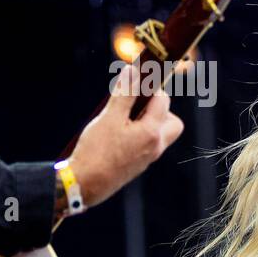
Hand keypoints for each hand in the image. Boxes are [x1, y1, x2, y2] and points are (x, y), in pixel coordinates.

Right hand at [66, 61, 184, 208]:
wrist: (85, 185)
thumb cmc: (97, 151)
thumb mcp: (109, 117)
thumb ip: (124, 94)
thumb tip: (133, 72)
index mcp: (152, 132)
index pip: (163, 101)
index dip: (151, 88)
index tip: (136, 82)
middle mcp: (155, 147)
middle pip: (172, 122)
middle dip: (159, 108)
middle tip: (136, 104)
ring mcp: (147, 158)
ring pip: (159, 134)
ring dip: (147, 122)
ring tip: (122, 118)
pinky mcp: (137, 166)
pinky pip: (147, 146)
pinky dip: (138, 135)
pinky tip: (116, 135)